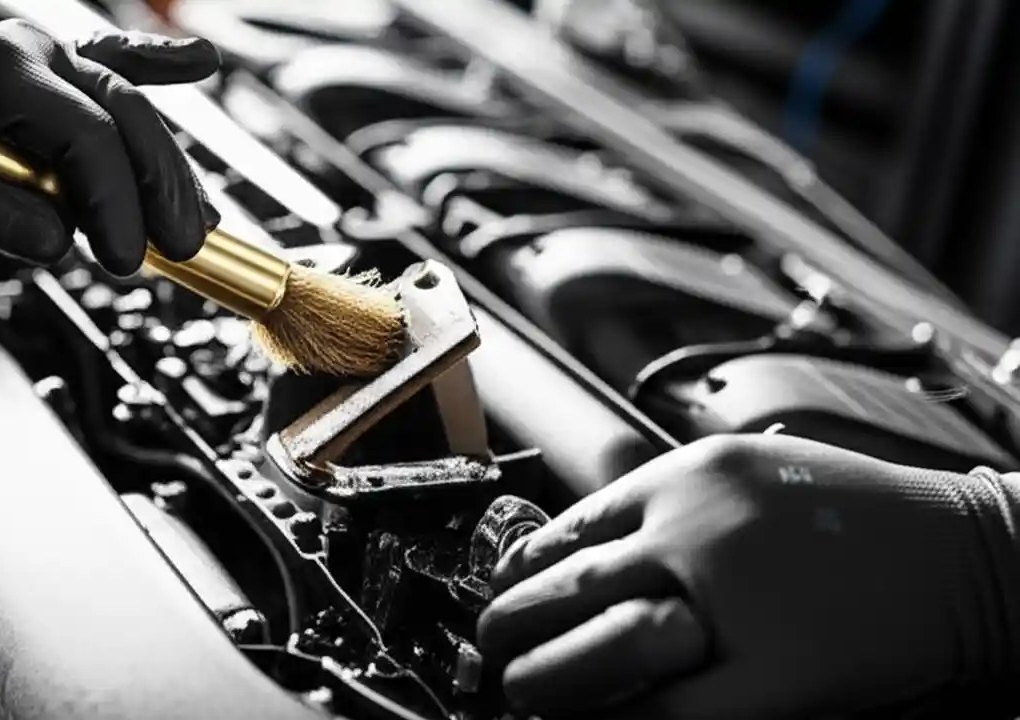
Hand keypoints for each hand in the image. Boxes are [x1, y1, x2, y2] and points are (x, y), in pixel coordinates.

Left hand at [0, 5, 219, 275]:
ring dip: (168, 166)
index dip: (115, 202)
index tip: (123, 258)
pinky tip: (199, 62)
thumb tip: (57, 246)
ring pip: (131, 107)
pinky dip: (159, 66)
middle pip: (126, 119)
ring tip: (198, 219)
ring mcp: (46, 53)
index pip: (86, 137)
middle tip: (181, 248)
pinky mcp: (50, 69)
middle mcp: (34, 50)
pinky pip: (114, 63)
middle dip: (161, 189)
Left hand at [478, 434, 1019, 718]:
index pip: (567, 529)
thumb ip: (667, 502)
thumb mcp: (747, 470)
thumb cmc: (858, 513)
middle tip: (492, 655)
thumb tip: (586, 550)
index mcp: (684, 478)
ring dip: (546, 680)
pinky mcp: (771, 673)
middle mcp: (696, 529)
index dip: (518, 574)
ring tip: (523, 693)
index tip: (502, 598)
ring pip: (598, 649)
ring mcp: (730, 601)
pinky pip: (668, 712)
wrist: (959, 554)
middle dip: (510, 629)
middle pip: (564, 589)